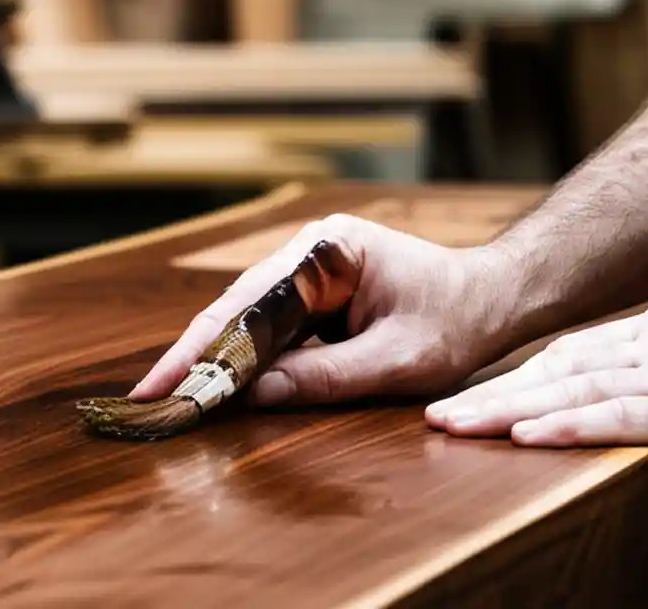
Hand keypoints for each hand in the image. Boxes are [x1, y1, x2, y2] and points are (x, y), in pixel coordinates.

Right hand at [130, 213, 517, 405]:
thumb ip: (323, 376)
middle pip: (236, 307)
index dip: (202, 348)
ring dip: (216, 359)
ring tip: (175, 396)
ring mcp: (308, 268)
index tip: (163, 384)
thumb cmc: (456, 321)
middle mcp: (308, 250)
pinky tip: (219, 385)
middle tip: (152, 398)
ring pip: (247, 318)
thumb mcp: (395, 359)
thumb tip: (253, 395)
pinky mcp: (314, 291)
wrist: (495, 297)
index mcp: (327, 250)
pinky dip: (245, 358)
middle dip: (195, 355)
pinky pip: (269, 326)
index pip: (248, 303)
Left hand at [426, 302, 647, 469]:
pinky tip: (525, 437)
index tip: (465, 398)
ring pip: (576, 390)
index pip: (567, 354)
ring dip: (510, 411)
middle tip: (437, 414)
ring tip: (459, 426)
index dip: (513, 378)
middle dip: (494, 393)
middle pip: (559, 368)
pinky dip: (569, 427)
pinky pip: (623, 417)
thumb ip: (645, 369)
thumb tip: (582, 392)